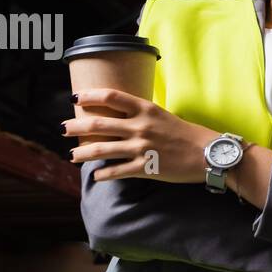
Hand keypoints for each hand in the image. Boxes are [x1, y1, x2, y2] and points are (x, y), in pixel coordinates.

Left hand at [64, 88, 218, 183]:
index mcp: (146, 109)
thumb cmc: (189, 134)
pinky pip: (117, 171)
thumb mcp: (164, 116)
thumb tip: (122, 117)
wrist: (209, 154)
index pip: (111, 97)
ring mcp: (141, 148)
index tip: (75, 98)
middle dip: (75, 127)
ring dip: (83, 153)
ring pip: (102, 149)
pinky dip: (103, 174)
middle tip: (62, 129)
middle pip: (98, 124)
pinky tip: (96, 176)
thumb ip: (142, 115)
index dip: (89, 96)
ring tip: (72, 156)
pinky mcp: (146, 168)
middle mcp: (140, 127)